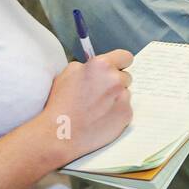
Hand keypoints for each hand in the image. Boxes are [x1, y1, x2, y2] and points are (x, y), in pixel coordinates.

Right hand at [41, 50, 133, 165]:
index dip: (120, 64)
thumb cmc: (60, 103)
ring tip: (97, 108)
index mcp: (101, 65)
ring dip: (116, 98)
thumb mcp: (67, 74)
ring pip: (126, 93)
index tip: (116, 69)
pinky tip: (101, 118)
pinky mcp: (127, 114)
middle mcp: (116, 79)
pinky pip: (125, 109)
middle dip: (116, 83)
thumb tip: (99, 67)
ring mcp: (124, 97)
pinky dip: (116, 112)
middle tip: (100, 93)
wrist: (61, 132)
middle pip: (126, 76)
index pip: (125, 57)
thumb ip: (88, 66)